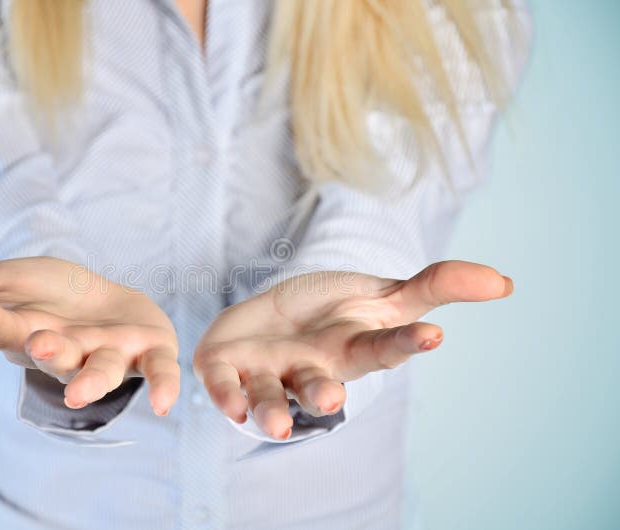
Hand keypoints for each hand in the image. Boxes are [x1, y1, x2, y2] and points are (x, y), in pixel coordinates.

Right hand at [0, 257, 179, 414]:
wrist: (104, 301)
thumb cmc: (44, 297)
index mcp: (25, 333)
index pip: (5, 327)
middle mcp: (66, 350)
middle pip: (52, 351)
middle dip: (43, 347)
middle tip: (36, 340)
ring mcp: (108, 353)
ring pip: (100, 368)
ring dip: (92, 377)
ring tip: (82, 386)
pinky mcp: (148, 349)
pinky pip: (160, 370)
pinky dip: (165, 386)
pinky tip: (169, 404)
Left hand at [194, 260, 511, 438]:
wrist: (268, 317)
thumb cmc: (330, 311)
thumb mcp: (383, 292)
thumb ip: (437, 287)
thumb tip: (506, 282)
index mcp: (352, 346)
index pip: (382, 347)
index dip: (404, 343)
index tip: (432, 337)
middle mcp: (312, 367)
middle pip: (322, 383)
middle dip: (325, 393)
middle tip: (332, 401)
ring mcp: (269, 370)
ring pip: (272, 395)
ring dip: (273, 410)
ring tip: (277, 425)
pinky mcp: (228, 368)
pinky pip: (225, 385)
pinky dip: (226, 394)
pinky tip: (231, 406)